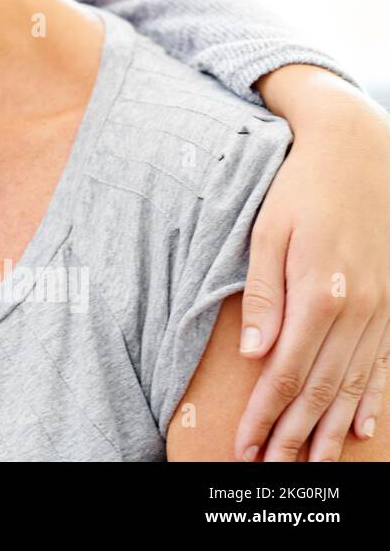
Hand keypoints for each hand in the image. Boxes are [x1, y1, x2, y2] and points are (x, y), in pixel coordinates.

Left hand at [235, 64, 389, 460]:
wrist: (357, 153)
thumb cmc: (301, 190)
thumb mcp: (267, 233)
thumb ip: (263, 296)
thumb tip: (256, 354)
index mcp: (319, 295)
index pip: (289, 374)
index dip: (267, 415)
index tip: (246, 445)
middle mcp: (358, 311)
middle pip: (323, 390)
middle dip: (295, 435)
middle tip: (272, 469)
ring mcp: (383, 310)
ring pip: (357, 386)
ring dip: (333, 430)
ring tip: (314, 466)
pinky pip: (386, 364)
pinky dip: (374, 401)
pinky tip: (363, 429)